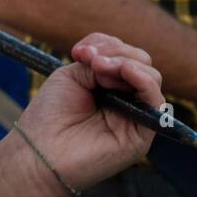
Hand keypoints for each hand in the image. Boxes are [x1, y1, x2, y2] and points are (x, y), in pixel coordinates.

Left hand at [16, 33, 163, 196]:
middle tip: (88, 60)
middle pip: (140, 62)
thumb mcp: (71, 76)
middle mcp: (125, 98)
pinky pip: (157, 102)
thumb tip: (119, 62)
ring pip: (151, 77)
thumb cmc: (49, 115)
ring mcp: (135, 115)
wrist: (39, 151)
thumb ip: (97, 63)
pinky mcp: (142, 133)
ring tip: (98, 67)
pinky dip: (143, 80)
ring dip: (124, 63)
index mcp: (107, 84)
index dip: (105, 45)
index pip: (122, 54)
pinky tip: (125, 72)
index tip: (78, 51)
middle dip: (115, 52)